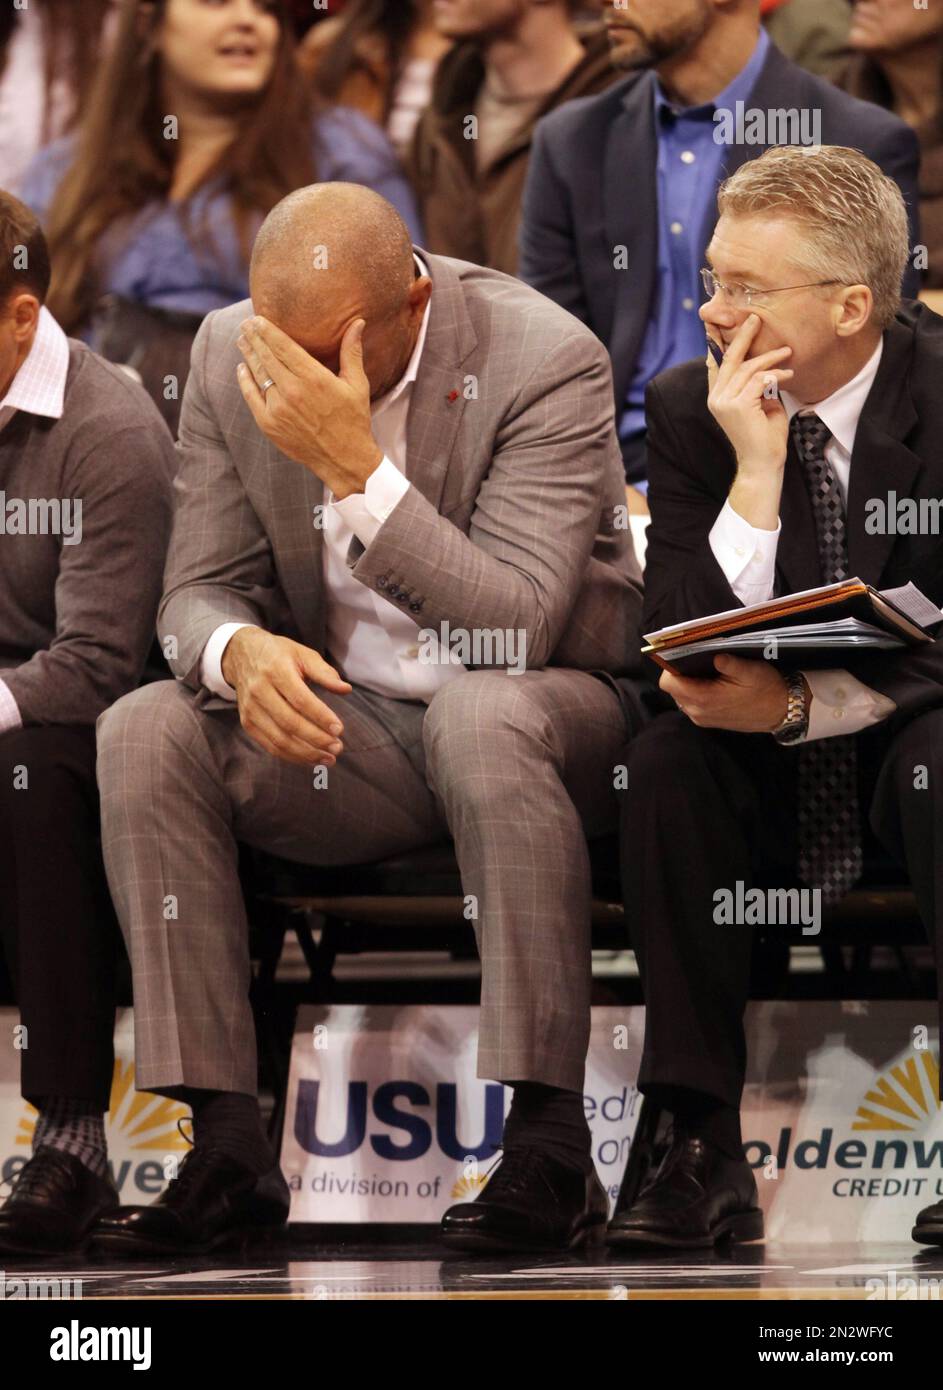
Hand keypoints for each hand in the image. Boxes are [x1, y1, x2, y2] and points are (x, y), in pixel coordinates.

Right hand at [221, 627, 352, 766]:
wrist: (241, 655)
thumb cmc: (279, 655)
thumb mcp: (302, 654)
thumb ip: (324, 672)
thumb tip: (346, 689)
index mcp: (276, 671)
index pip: (300, 699)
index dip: (320, 716)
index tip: (339, 729)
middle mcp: (259, 691)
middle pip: (289, 723)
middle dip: (316, 739)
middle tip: (338, 747)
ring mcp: (251, 709)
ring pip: (279, 739)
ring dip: (306, 753)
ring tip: (329, 758)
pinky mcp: (247, 723)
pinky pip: (270, 745)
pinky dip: (292, 756)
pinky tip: (310, 758)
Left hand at [236, 315, 382, 499]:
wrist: (344, 459)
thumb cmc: (353, 420)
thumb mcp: (357, 384)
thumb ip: (351, 352)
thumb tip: (358, 323)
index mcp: (314, 377)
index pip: (283, 346)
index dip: (267, 330)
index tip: (257, 319)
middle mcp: (293, 391)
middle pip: (267, 356)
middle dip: (254, 338)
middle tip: (245, 325)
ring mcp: (278, 408)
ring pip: (258, 374)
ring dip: (248, 355)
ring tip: (242, 341)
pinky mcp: (269, 424)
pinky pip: (252, 396)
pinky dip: (245, 380)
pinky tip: (241, 369)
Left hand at [660, 653, 792, 732]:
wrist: (781, 711)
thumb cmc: (766, 689)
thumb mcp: (750, 671)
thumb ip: (729, 663)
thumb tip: (714, 655)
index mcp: (704, 699)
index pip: (668, 683)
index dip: (672, 667)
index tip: (684, 655)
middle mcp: (698, 712)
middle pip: (673, 689)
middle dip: (681, 674)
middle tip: (698, 660)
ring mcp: (702, 718)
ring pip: (681, 696)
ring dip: (689, 683)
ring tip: (707, 671)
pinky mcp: (709, 720)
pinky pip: (692, 703)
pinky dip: (696, 691)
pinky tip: (713, 682)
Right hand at [706, 314, 792, 479]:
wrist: (763, 463)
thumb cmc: (764, 436)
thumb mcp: (759, 403)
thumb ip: (756, 384)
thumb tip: (765, 366)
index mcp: (717, 397)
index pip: (715, 364)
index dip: (718, 342)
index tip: (721, 323)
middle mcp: (716, 398)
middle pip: (728, 359)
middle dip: (743, 336)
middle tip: (755, 318)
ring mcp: (725, 402)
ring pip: (748, 368)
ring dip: (770, 357)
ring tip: (788, 352)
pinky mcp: (739, 406)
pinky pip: (759, 380)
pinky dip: (776, 374)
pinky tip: (788, 374)